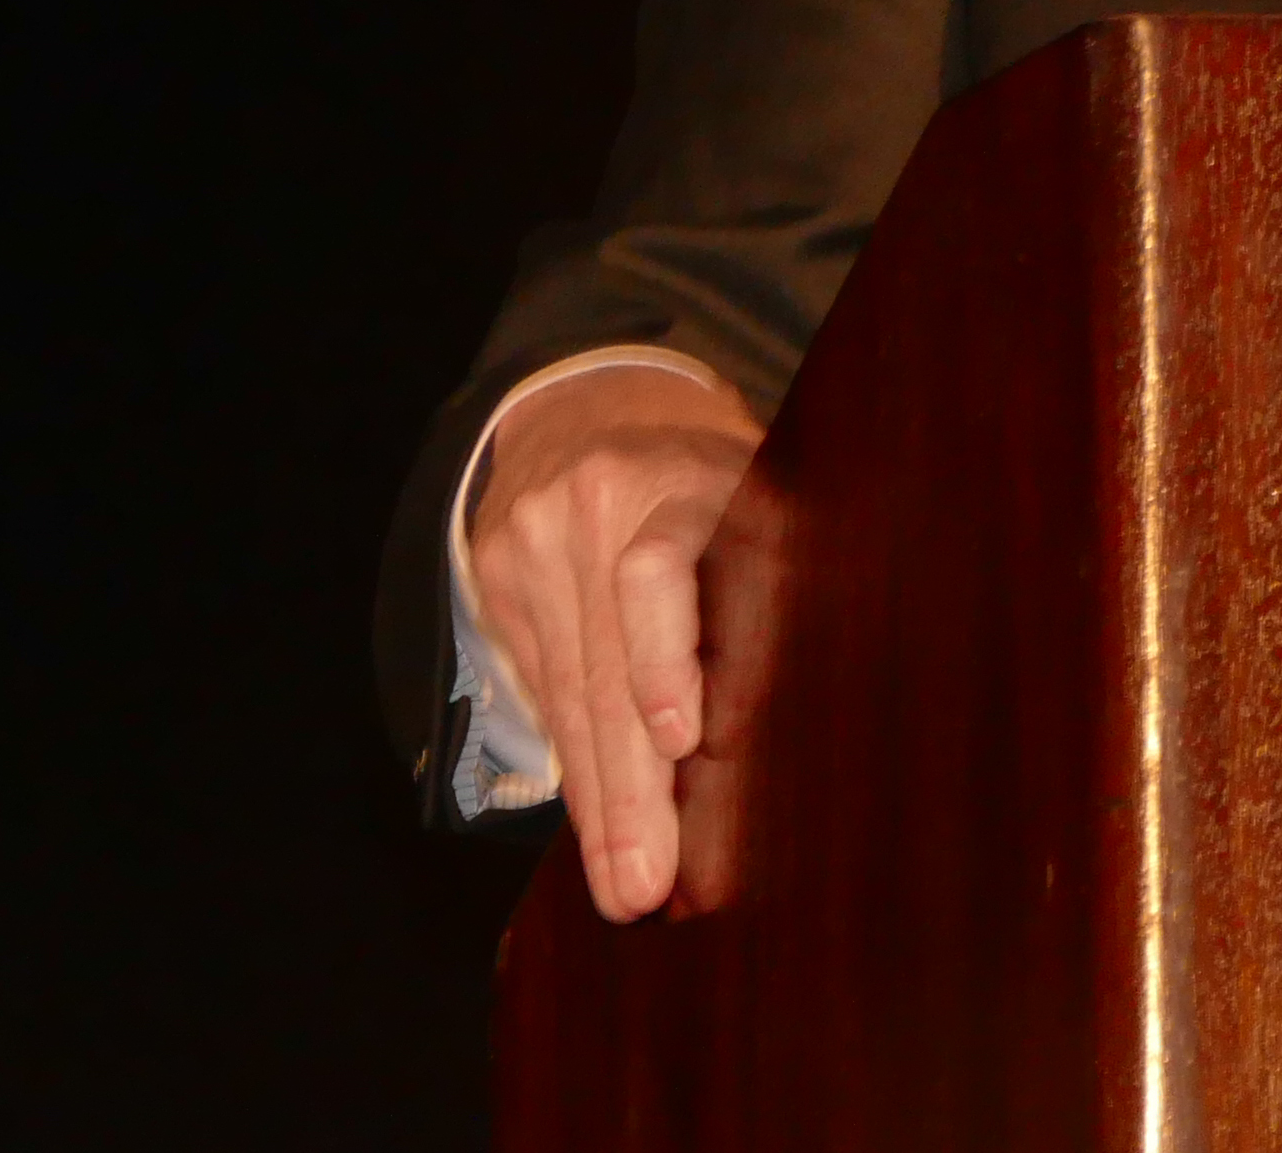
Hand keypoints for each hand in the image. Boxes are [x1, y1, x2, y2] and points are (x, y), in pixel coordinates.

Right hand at [467, 362, 764, 919]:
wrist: (594, 396)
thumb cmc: (718, 469)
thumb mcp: (764, 487)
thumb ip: (771, 581)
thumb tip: (784, 731)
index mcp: (692, 468)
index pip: (663, 565)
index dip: (667, 655)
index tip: (683, 737)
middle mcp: (606, 499)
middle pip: (610, 657)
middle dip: (634, 784)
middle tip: (649, 883)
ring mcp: (539, 537)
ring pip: (570, 688)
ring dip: (599, 802)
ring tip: (624, 886)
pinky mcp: (497, 572)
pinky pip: (541, 686)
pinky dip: (573, 761)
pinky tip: (593, 827)